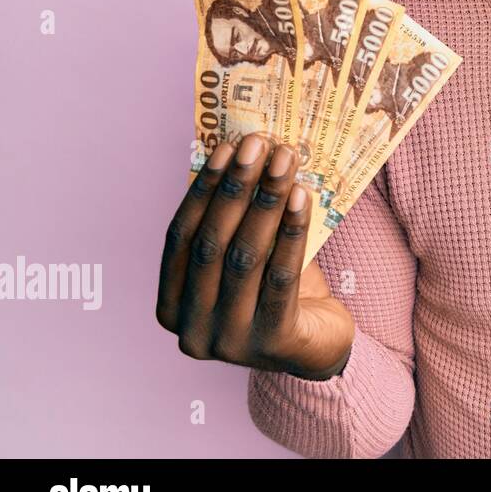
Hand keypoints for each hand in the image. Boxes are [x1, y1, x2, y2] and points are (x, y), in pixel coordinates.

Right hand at [156, 134, 354, 379]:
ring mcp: (230, 341)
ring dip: (265, 201)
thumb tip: (243, 157)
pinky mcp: (272, 342)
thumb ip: (234, 226)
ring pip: (246, 257)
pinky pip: (281, 276)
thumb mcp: (246, 262)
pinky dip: (292, 232)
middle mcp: (192, 330)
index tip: (224, 147)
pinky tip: (302, 198)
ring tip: (285, 161)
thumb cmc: (277, 295)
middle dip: (235, 187)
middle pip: (211, 245)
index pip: (179, 238)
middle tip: (258, 144)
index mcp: (171, 308)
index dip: (201, 189)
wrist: (319, 347)